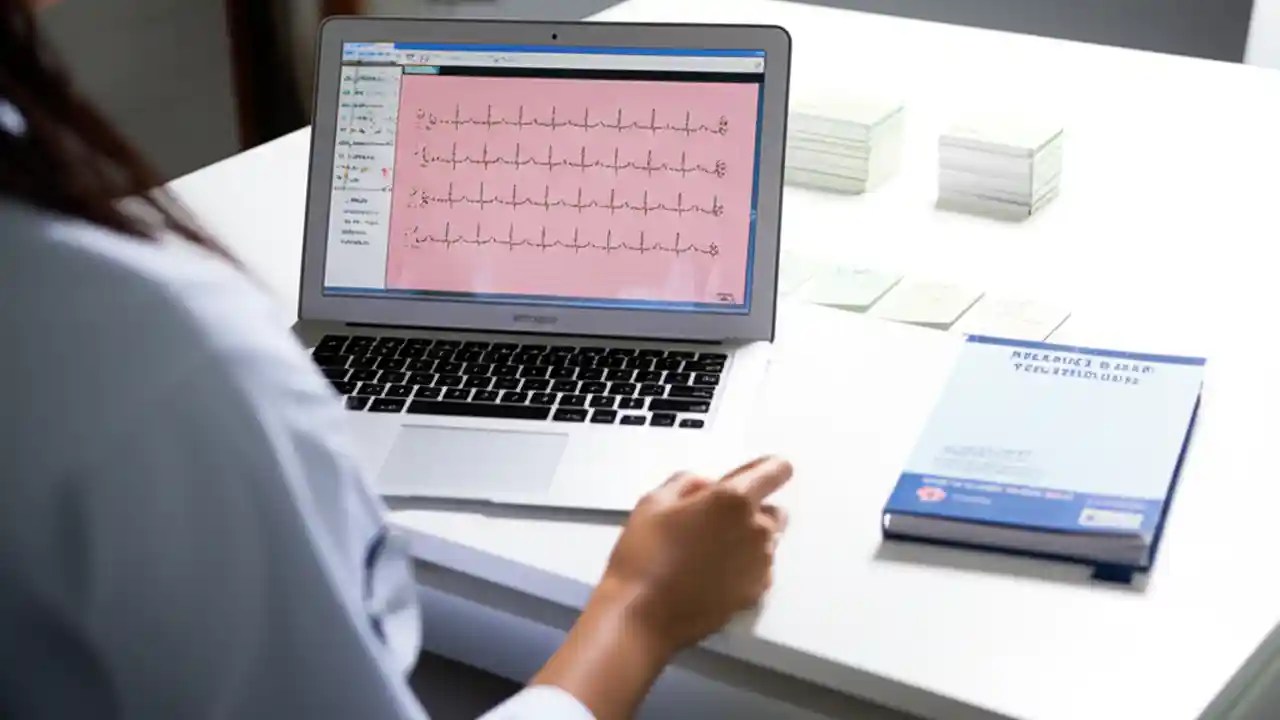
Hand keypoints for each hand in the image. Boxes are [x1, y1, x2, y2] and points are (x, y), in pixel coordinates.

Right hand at [596, 456, 792, 653]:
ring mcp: (761, 564)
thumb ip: (688, 482)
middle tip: (712, 521)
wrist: (642, 615)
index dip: (764, 470)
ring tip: (707, 551)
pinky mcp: (756, 593)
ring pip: (766, 540)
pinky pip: (760, 568)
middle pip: (773, 509)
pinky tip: (712, 573)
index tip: (746, 478)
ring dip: (746, 538)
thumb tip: (706, 486)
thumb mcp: (655, 501)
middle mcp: (757, 529)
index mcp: (734, 500)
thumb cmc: (644, 556)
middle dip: (751, 509)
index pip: (777, 469)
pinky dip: (744, 566)